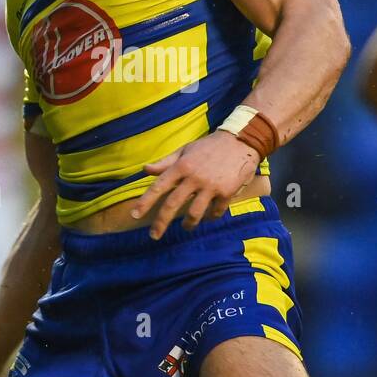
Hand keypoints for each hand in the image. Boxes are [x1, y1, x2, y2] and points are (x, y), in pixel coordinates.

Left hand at [130, 131, 260, 238]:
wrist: (241, 141)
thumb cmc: (209, 146)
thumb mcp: (185, 150)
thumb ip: (166, 162)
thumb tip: (145, 169)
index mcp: (182, 166)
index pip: (159, 186)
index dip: (145, 201)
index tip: (135, 214)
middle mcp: (194, 177)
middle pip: (173, 204)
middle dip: (161, 222)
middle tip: (154, 236)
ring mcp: (211, 186)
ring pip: (194, 213)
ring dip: (188, 224)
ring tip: (186, 226)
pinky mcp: (227, 192)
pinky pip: (215, 212)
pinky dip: (210, 217)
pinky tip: (208, 217)